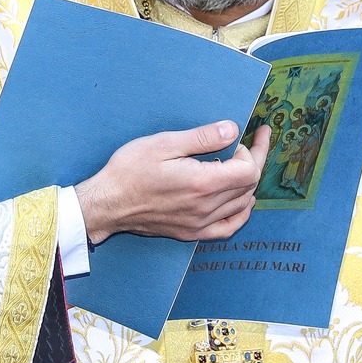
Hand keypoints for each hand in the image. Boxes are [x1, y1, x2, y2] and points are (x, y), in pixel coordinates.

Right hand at [77, 120, 270, 244]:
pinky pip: (228, 228)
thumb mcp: (164, 143)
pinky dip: (240, 213)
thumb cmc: (129, 170)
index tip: (247, 136)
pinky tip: (241, 201)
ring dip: (247, 184)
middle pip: (248, 187)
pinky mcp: (191, 233)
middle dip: (254, 161)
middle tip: (251, 143)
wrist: (107, 204)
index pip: (249, 171)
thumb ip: (203, 138)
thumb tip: (233, 129)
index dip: (254, 151)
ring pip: (242, 205)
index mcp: (202, 183)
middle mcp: (206, 207)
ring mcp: (200, 223)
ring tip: (242, 164)